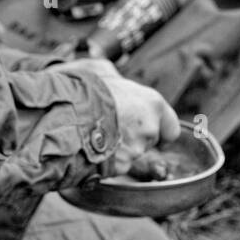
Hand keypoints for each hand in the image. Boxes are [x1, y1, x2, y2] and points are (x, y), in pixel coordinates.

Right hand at [69, 58, 180, 174]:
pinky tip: (91, 146)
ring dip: (118, 146)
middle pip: (149, 139)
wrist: (68, 116)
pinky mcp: (119, 167)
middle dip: (134, 135)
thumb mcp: (103, 72)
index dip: (162, 129)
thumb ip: (116, 80)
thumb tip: (112, 77)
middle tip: (112, 125)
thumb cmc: (85, 92)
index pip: (171, 127)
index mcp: (152, 104)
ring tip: (96, 133)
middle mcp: (149, 130)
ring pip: (131, 152)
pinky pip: (116, 164)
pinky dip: (106, 159)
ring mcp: (135, 150)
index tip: (154, 129)